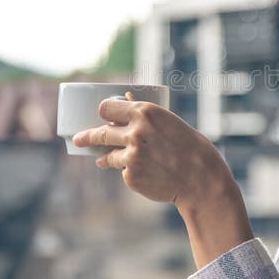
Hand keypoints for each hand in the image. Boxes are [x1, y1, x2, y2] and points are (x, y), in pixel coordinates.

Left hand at [71, 96, 235, 209]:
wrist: (199, 177)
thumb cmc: (189, 146)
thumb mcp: (168, 122)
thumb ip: (145, 116)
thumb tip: (125, 100)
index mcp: (145, 112)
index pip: (106, 107)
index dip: (102, 112)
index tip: (99, 115)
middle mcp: (134, 132)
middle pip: (100, 132)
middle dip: (86, 137)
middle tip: (78, 139)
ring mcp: (131, 156)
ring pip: (109, 155)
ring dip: (104, 157)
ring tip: (101, 159)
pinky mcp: (130, 176)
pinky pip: (123, 171)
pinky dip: (130, 172)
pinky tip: (145, 174)